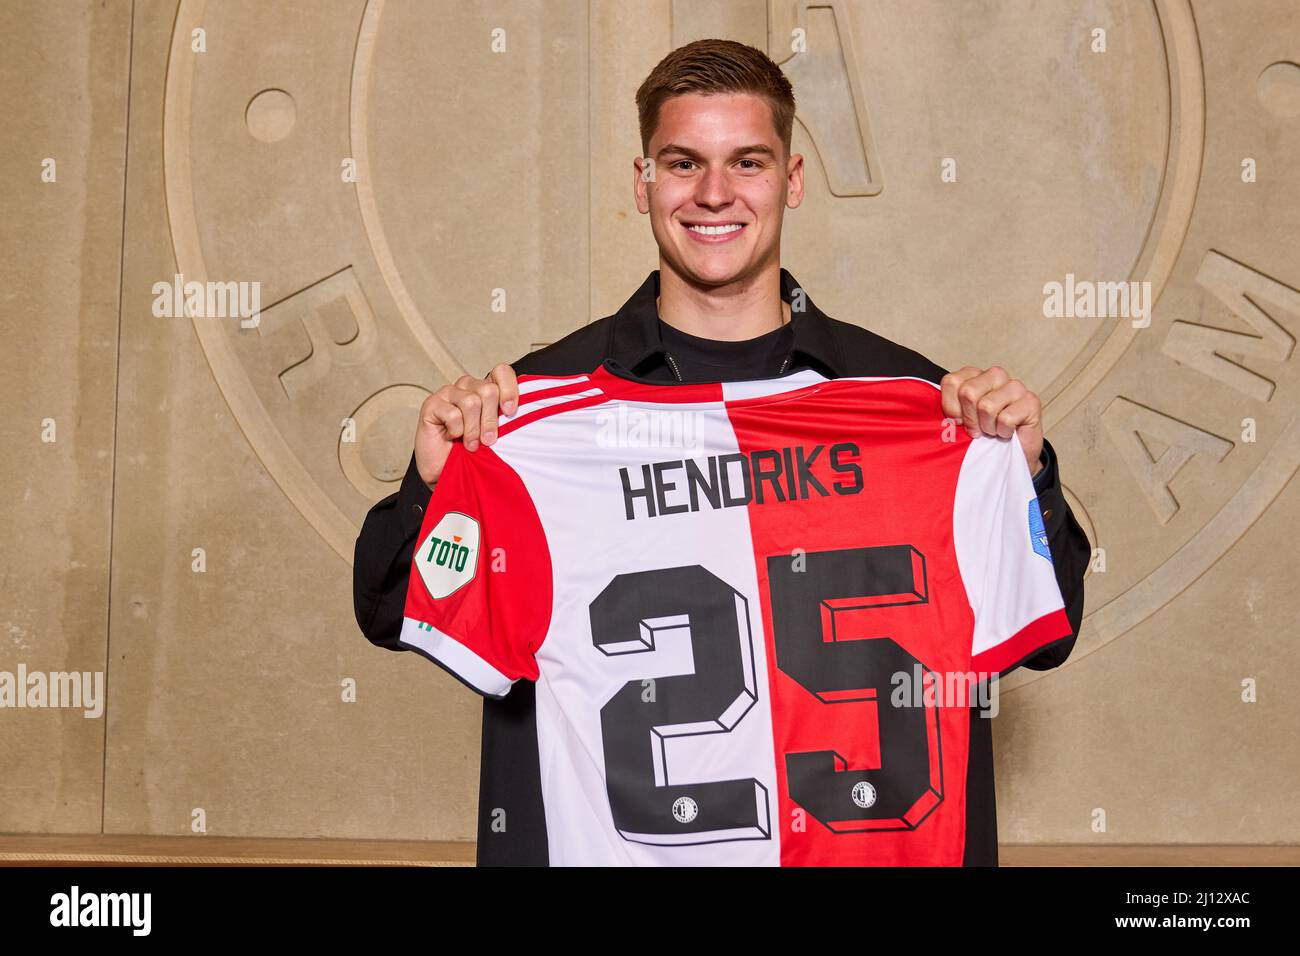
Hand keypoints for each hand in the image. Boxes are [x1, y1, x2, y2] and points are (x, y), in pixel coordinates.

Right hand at [414, 363, 519, 488]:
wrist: (447, 470)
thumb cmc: (473, 452)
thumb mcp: (497, 435)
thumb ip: (507, 419)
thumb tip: (525, 410)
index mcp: (486, 388)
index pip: (501, 372)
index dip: (509, 389)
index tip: (511, 411)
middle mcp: (468, 386)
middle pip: (488, 390)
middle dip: (491, 420)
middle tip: (488, 440)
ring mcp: (449, 392)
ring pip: (471, 402)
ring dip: (473, 430)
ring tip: (471, 444)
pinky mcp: (432, 403)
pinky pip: (452, 414)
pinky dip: (456, 431)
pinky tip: (451, 436)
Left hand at [940, 366, 1043, 476]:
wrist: (1010, 455)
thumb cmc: (983, 435)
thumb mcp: (959, 422)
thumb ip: (948, 411)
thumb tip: (944, 415)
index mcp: (974, 375)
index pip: (952, 381)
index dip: (950, 408)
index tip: (958, 421)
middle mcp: (995, 375)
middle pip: (968, 392)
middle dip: (970, 419)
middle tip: (977, 429)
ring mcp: (1015, 386)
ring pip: (987, 406)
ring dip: (987, 427)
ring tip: (993, 430)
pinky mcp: (1031, 401)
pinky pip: (1006, 418)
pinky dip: (1003, 432)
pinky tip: (1008, 432)